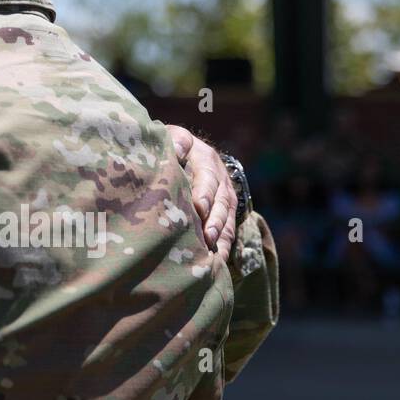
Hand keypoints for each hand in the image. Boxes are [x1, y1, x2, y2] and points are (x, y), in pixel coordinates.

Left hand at [168, 125, 236, 258]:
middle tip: (208, 235)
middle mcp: (219, 176)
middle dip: (215, 218)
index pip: (207, 175)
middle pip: (221, 199)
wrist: (188, 151)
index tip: (199, 207)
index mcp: (204, 158)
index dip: (204, 192)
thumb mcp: (172, 137)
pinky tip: (218, 261)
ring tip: (214, 252)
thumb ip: (175, 141)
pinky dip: (224, 245)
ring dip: (221, 235)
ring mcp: (225, 194)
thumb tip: (176, 149)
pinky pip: (229, 229)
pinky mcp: (226, 210)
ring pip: (227, 216)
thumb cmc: (171, 147)